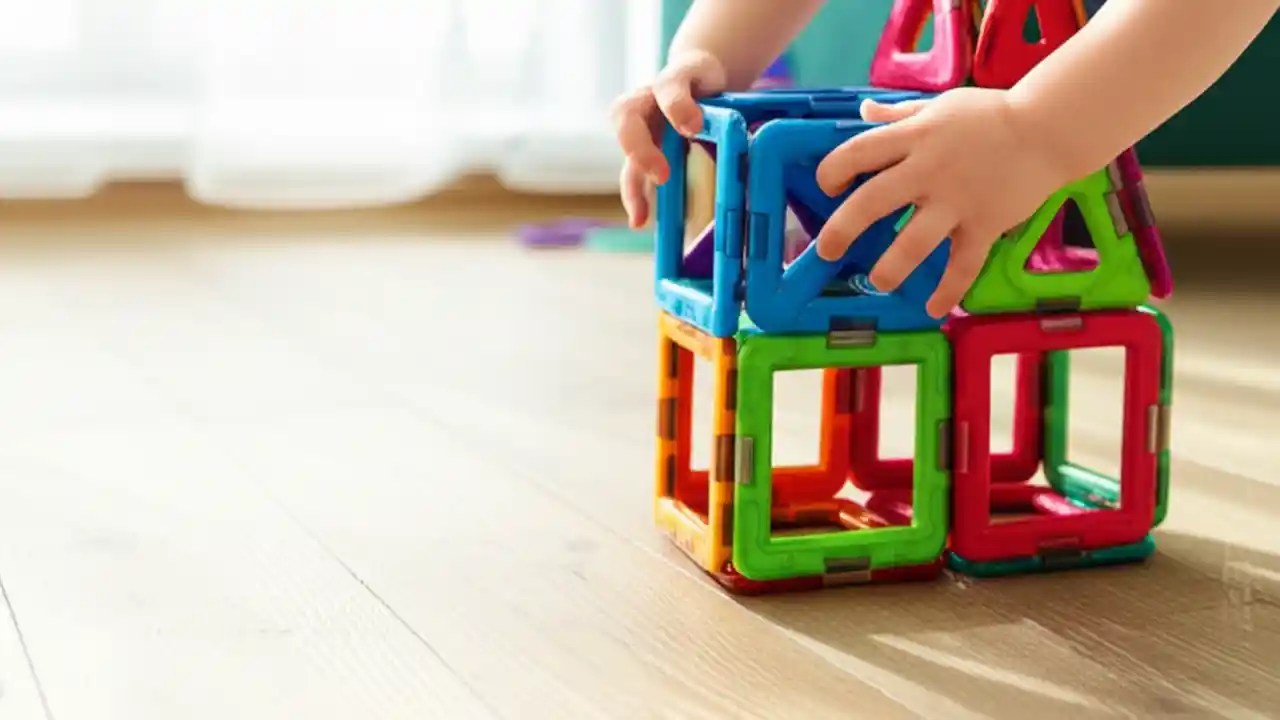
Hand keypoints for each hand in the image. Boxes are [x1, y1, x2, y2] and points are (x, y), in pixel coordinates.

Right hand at [610, 51, 726, 228]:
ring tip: (640, 216)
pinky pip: (633, 174)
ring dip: (632, 184)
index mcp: (669, 80)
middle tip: (661, 176)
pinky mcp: (641, 150)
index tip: (694, 127)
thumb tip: (703, 133)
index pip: (669, 85)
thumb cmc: (703, 81)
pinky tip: (640, 221)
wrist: (693, 77)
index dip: (678, 105)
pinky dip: (636, 197)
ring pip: (626, 150)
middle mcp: (644, 102)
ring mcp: (639, 127)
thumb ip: (715, 105)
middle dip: (641, 150)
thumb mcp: (713, 79)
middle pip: (627, 119)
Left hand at [813, 87, 1070, 317]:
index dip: (832, 170)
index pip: (857, 152)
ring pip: (913, 242)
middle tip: (827, 250)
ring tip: (878, 282)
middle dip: (842, 229)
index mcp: (914, 137)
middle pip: (872, 201)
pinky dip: (949, 290)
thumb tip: (862, 110)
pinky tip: (933, 308)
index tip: (828, 186)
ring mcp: (957, 201)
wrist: (1049, 128)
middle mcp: (929, 170)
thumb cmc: (990, 115)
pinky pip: (963, 265)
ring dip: (890, 268)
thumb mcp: (939, 105)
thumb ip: (899, 114)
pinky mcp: (985, 224)